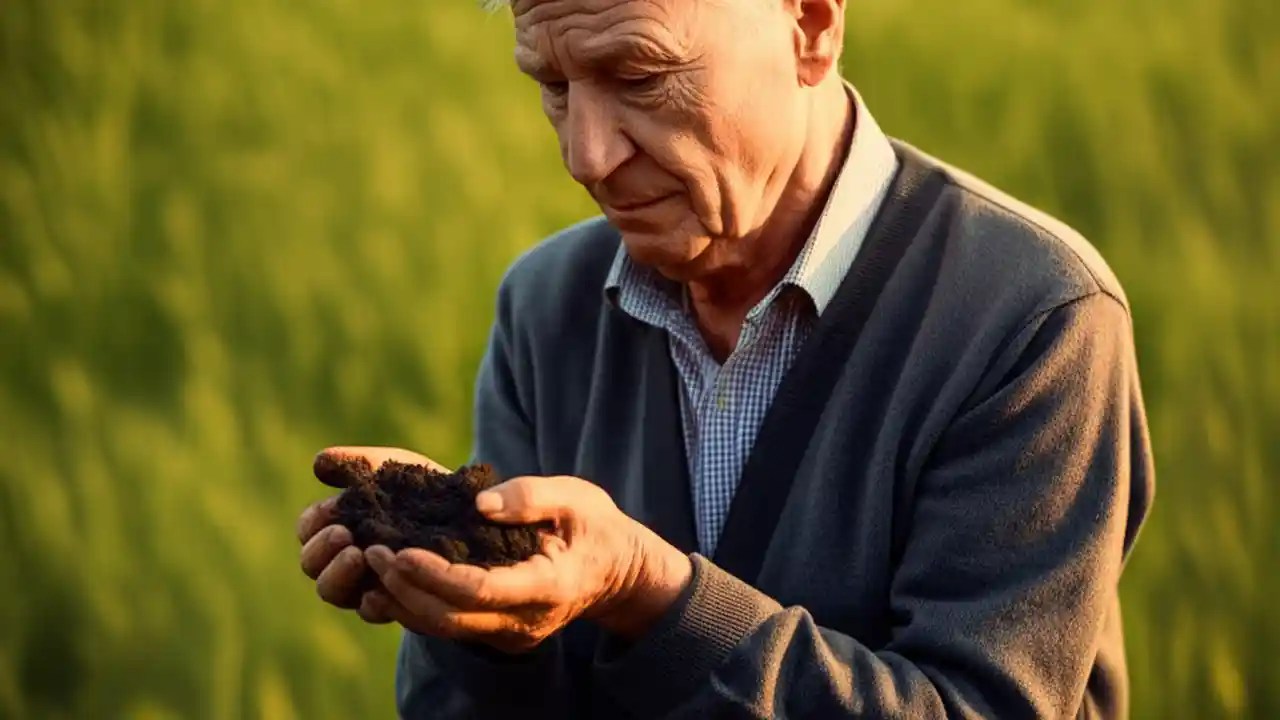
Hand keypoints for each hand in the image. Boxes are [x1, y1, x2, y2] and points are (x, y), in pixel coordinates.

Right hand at [296, 446, 448, 623]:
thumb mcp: (395, 468)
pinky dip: (371, 602)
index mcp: (340, 525)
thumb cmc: (425, 487)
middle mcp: (345, 558)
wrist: (470, 511)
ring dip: (338, 575)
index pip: (308, 529)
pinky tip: (380, 588)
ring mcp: (366, 582)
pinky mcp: (392, 603)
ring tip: (361, 555)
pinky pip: (371, 611)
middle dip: (321, 551)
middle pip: (311, 565)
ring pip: (333, 592)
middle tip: (344, 535)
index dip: (314, 523)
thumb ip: (358, 463)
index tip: (334, 511)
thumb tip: (318, 462)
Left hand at [363, 473, 692, 653]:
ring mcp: (509, 634)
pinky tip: (388, 579)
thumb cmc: (596, 527)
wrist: (618, 573)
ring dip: (401, 599)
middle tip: (372, 549)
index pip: (480, 590)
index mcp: (547, 586)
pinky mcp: (495, 632)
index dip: (434, 574)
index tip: (398, 549)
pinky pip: (446, 625)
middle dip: (404, 587)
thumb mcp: (578, 497)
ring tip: (369, 562)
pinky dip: (413, 604)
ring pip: (441, 629)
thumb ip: (533, 496)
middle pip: (449, 618)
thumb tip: (482, 503)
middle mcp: (524, 622)